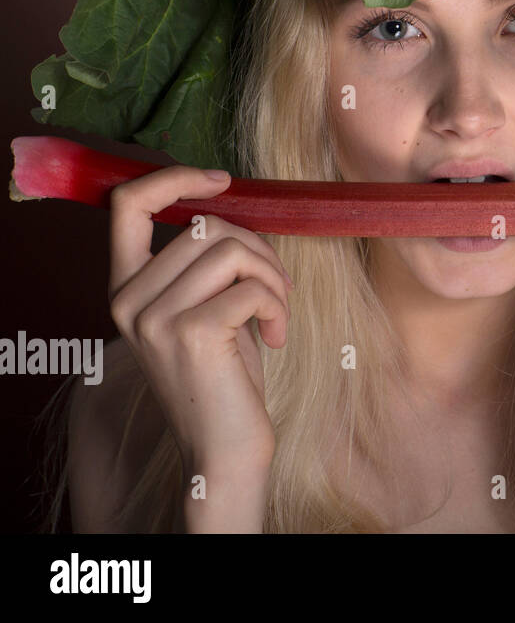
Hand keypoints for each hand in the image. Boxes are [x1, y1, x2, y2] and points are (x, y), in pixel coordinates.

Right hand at [107, 165, 292, 476]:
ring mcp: (154, 318)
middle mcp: (129, 300)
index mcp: (126, 287)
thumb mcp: (204, 307)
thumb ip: (202, 262)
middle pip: (204, 226)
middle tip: (276, 288)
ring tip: (278, 312)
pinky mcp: (190, 334)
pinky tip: (277, 337)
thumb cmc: (225, 373)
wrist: (225, 446)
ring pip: (231, 250)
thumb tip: (231, 204)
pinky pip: (251, 287)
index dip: (175, 178)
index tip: (223, 180)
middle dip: (257, 248)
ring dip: (272, 276)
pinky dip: (278, 306)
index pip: (127, 205)